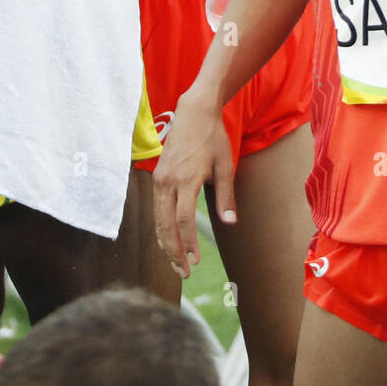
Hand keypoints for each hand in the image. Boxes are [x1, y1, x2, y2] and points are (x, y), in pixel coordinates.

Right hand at [153, 92, 235, 277]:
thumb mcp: (225, 166)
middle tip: (184, 273)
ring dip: (166, 243)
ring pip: (158, 219)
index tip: (195, 261)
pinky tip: (168, 240)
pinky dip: (161, 228)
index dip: (188, 244)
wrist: (194, 111)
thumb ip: (226, 196)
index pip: (184, 220)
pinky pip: (156, 209)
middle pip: (166, 225)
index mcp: (186, 179)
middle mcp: (168, 181)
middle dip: (174, 251)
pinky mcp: (157, 177)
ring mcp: (159, 179)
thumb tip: (229, 223)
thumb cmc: (213, 138)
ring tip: (176, 263)